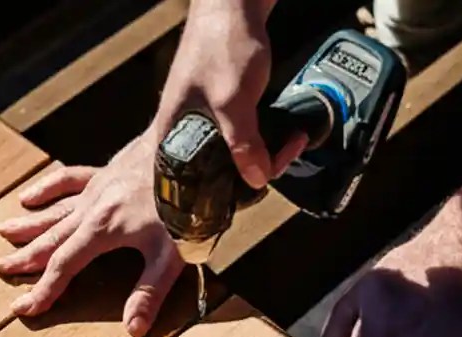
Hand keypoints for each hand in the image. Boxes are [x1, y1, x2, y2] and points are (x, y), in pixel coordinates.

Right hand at [0, 134, 183, 336]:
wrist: (191, 146)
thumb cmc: (187, 199)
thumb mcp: (173, 253)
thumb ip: (150, 292)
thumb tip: (133, 330)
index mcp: (102, 230)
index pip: (63, 266)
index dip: (43, 290)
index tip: (23, 307)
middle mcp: (91, 209)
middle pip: (50, 238)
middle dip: (24, 257)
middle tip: (0, 268)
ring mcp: (96, 188)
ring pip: (53, 210)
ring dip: (28, 224)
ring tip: (2, 232)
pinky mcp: (104, 172)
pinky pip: (68, 180)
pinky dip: (47, 188)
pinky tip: (31, 195)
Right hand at [153, 0, 301, 187]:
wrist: (232, 5)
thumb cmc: (221, 44)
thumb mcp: (234, 101)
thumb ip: (244, 144)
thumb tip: (256, 180)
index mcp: (172, 136)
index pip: (193, 186)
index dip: (226, 192)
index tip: (258, 180)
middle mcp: (182, 132)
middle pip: (216, 173)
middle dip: (253, 170)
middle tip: (283, 155)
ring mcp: (201, 119)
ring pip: (231, 154)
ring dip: (262, 154)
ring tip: (289, 143)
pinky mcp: (219, 107)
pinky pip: (239, 135)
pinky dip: (261, 138)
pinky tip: (280, 133)